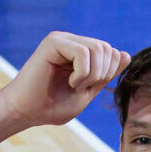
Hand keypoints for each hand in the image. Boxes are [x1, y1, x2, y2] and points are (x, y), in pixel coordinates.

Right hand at [0, 32, 129, 127]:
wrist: (25, 112)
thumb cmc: (51, 106)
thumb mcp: (87, 92)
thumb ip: (105, 74)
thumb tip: (125, 54)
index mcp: (80, 52)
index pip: (112, 52)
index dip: (109, 72)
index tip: (89, 88)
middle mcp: (72, 41)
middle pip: (107, 49)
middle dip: (102, 74)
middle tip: (82, 88)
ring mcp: (62, 39)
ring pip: (98, 49)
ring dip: (92, 75)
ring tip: (75, 86)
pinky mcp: (53, 42)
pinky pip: (83, 53)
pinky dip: (82, 73)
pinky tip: (70, 82)